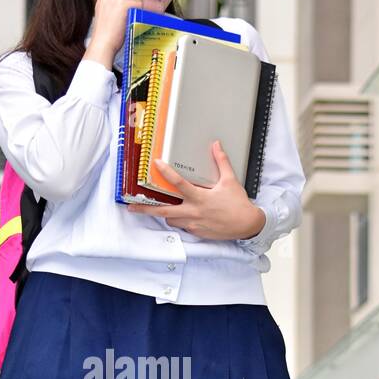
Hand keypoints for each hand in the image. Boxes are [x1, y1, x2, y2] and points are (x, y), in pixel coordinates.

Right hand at [87, 0, 146, 57]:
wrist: (102, 46)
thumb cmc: (107, 40)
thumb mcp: (114, 22)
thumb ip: (124, 12)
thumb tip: (143, 11)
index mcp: (102, 1)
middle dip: (139, 9)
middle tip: (133, 23)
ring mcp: (114, 1)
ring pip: (137, 3)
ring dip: (140, 15)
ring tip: (132, 27)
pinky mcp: (121, 5)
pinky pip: (139, 6)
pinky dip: (143, 15)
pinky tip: (137, 23)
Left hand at [126, 140, 265, 240]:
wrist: (247, 225)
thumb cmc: (238, 204)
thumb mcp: (230, 181)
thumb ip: (221, 162)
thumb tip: (216, 145)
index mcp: (200, 198)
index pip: (179, 184)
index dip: (166, 172)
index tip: (156, 164)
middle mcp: (193, 212)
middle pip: (164, 211)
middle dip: (146, 209)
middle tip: (132, 206)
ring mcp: (194, 224)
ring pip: (171, 220)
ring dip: (165, 214)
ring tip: (160, 208)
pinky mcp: (197, 233)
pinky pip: (182, 227)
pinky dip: (179, 221)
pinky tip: (182, 216)